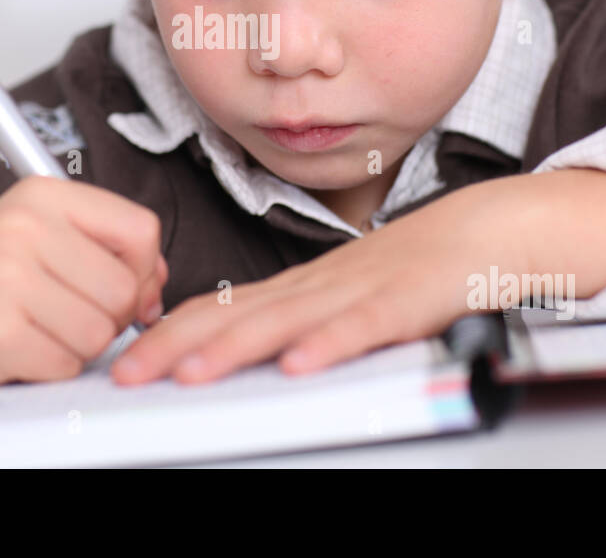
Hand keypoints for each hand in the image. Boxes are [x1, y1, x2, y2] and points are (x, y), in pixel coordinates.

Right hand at [0, 175, 166, 386]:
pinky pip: (65, 364)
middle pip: (124, 289)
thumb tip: (158, 284)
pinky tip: (22, 348)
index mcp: (41, 195)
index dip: (145, 268)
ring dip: (80, 345)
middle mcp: (21, 228)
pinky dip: (52, 367)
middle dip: (111, 315)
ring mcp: (4, 279)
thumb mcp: (42, 235)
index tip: (125, 284)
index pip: (140, 229)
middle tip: (71, 313)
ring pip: (99, 332)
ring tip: (42, 329)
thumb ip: (107, 248)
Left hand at [109, 182, 520, 385]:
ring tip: (191, 373)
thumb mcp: (338, 297)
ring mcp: (358, 291)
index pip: (219, 309)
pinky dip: (329, 345)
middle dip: (178, 346)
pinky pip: (363, 328)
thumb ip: (292, 320)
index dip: (169, 334)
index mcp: (298, 287)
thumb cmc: (408, 268)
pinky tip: (300, 366)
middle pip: (236, 315)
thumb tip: (234, 351)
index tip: (125, 360)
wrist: (479, 231)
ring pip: (287, 320)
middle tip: (130, 372)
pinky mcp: (404, 302)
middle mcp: (316, 286)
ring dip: (235, 347)